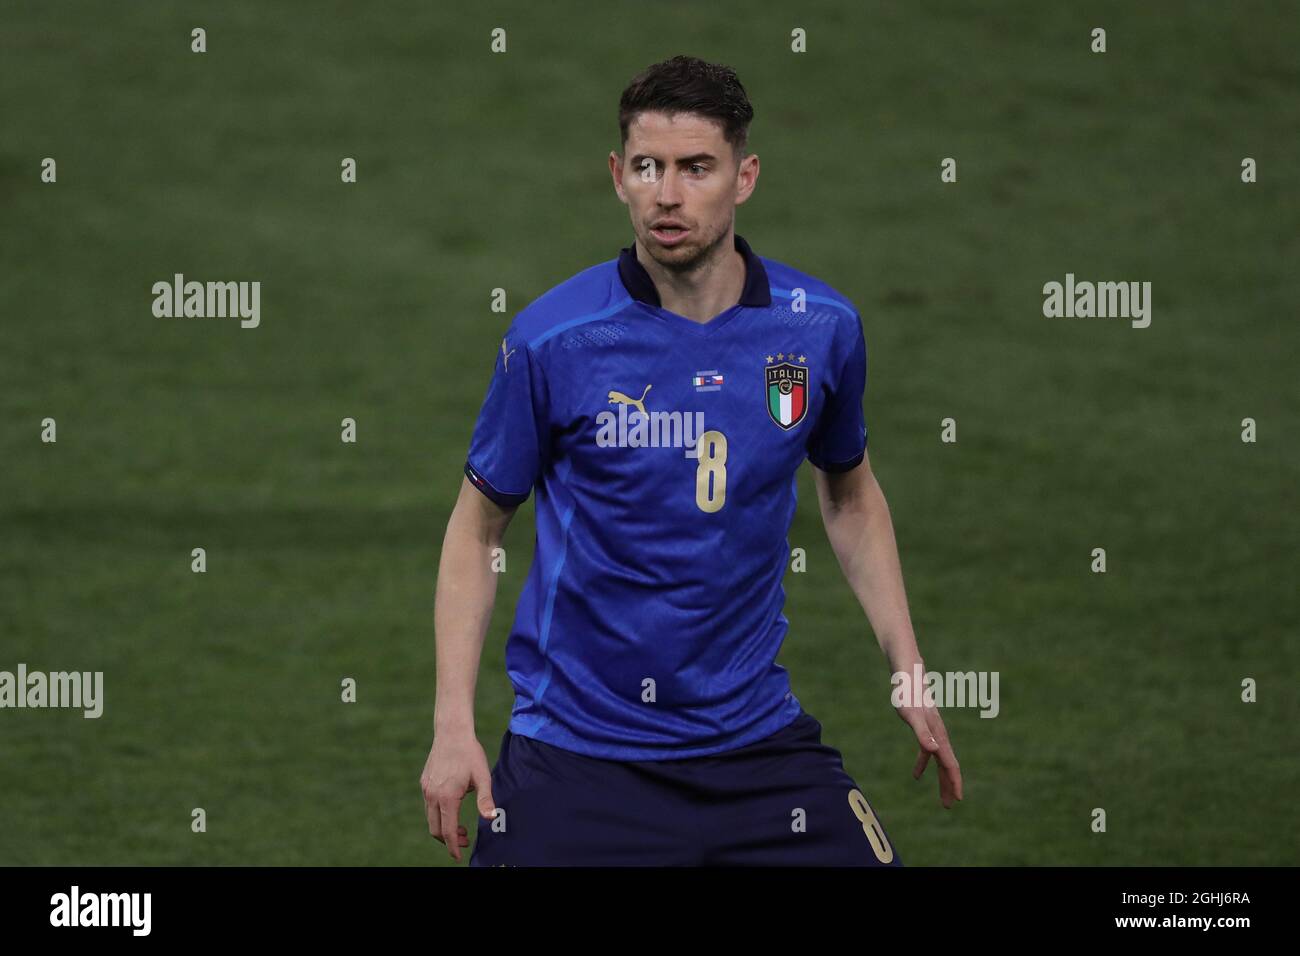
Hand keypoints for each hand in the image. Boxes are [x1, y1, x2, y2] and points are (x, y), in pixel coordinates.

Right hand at [419, 730, 495, 860]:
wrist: (452, 732)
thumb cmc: (470, 754)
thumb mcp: (482, 776)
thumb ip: (486, 799)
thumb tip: (491, 818)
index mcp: (447, 798)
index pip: (448, 831)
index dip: (453, 847)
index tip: (459, 856)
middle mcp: (432, 796)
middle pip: (436, 829)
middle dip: (449, 840)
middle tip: (466, 838)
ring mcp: (426, 790)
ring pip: (430, 818)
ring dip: (444, 827)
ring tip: (462, 827)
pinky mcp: (424, 783)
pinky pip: (428, 806)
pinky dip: (439, 815)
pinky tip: (452, 808)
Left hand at [895, 702, 962, 808]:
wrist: (908, 674)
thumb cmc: (908, 694)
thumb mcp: (911, 715)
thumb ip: (922, 733)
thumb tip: (934, 751)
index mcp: (938, 735)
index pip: (949, 763)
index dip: (954, 781)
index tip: (957, 798)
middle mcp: (939, 735)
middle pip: (947, 765)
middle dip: (949, 785)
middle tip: (949, 805)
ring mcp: (932, 732)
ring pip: (940, 761)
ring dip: (941, 779)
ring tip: (942, 798)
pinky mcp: (923, 728)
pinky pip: (927, 752)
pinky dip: (923, 764)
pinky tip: (916, 775)